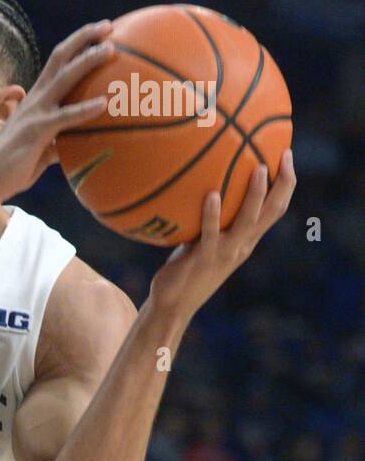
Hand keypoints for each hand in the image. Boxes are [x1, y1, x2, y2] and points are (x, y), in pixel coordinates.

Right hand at [0, 20, 115, 202]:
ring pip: (64, 78)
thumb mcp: (39, 151)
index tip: (99, 34)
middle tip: (107, 26)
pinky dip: (85, 109)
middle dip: (84, 39)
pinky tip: (105, 104)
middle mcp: (34, 100)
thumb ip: (57, 142)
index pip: (57, 64)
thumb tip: (75, 144)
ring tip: (110, 50)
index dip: (76, 46)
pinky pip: (64, 117)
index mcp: (34, 100)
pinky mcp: (36, 131)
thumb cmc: (9, 169)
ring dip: (87, 61)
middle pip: (60, 58)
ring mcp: (34, 113)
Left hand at [149, 150, 295, 319]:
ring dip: (255, 195)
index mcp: (246, 240)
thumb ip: (211, 221)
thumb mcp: (204, 241)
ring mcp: (225, 252)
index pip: (275, 209)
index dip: (285, 184)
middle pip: (272, 211)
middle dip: (282, 183)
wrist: (174, 305)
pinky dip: (212, 213)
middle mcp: (242, 245)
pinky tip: (211, 194)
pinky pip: (210, 232)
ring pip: (248, 221)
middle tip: (284, 155)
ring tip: (259, 169)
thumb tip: (204, 187)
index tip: (287, 156)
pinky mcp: (204, 258)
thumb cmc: (186, 269)